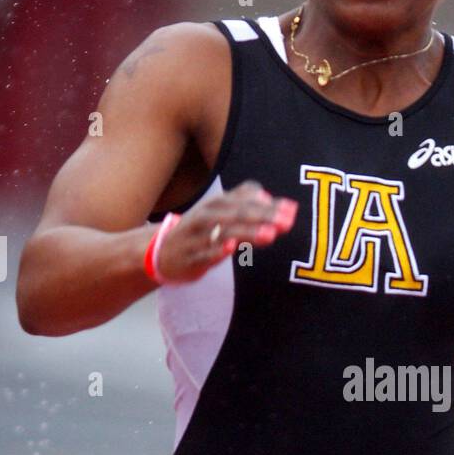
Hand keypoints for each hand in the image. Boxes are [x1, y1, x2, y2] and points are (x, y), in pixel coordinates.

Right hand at [151, 181, 297, 283]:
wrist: (161, 252)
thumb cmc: (199, 231)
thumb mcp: (219, 212)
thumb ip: (244, 201)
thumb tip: (269, 197)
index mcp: (217, 204)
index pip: (246, 201)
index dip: (270, 206)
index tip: (293, 210)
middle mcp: (207, 216)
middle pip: (238, 214)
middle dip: (263, 217)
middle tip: (286, 223)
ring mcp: (197, 237)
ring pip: (224, 232)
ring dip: (247, 233)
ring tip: (269, 235)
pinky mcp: (190, 257)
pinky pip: (204, 253)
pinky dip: (217, 250)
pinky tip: (231, 248)